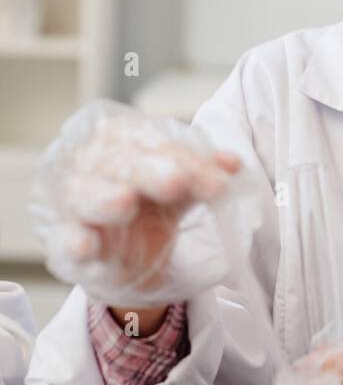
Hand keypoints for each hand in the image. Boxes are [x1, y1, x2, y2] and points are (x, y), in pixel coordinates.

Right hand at [30, 99, 242, 305]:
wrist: (127, 244)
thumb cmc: (152, 200)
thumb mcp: (183, 184)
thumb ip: (205, 173)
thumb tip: (234, 164)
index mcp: (123, 138)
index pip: (154, 140)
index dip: (186, 159)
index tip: (219, 184)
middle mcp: (95, 162)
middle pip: (122, 162)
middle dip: (151, 172)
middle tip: (177, 182)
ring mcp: (77, 200)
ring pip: (85, 194)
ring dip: (105, 198)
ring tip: (125, 202)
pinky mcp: (67, 238)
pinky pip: (66, 238)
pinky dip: (73, 242)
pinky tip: (85, 246)